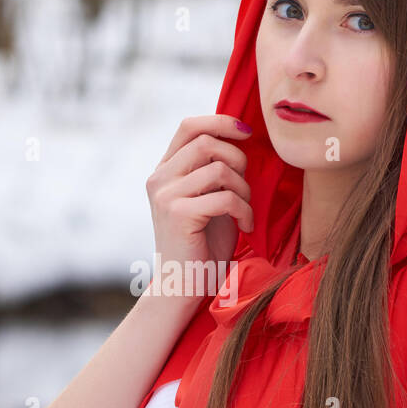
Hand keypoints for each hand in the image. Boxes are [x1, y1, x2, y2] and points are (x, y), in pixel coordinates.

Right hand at [145, 115, 254, 299]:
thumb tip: (240, 136)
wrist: (184, 286)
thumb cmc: (203, 244)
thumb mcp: (209, 197)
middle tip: (246, 188)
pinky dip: (244, 211)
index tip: (247, 133)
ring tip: (244, 211)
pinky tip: (245, 227)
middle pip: (206, 142)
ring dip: (243, 189)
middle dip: (238, 159)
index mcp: (164, 170)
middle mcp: (159, 179)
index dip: (221, 121)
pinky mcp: (178, 214)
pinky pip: (225, 197)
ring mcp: (165, 196)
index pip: (189, 126)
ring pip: (218, 169)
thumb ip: (214, 169)